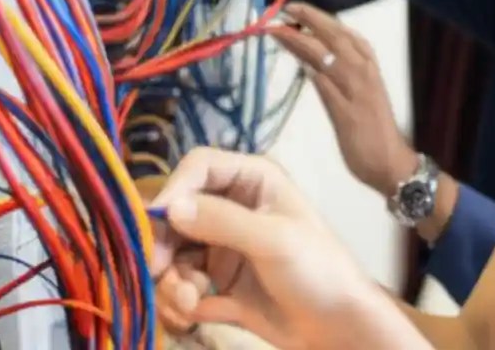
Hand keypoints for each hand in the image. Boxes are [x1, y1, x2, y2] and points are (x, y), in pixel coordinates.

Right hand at [149, 148, 370, 348]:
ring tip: (188, 300)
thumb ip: (222, 221)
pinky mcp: (217, 285)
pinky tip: (195, 314)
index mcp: (253, 182)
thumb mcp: (273, 239)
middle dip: (164, 243)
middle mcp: (233, 209)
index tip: (156, 221)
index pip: (200, 167)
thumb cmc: (317, 270)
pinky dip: (180, 300)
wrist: (338, 327)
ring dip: (172, 278)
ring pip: (174, 254)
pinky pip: (181, 286)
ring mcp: (223, 248)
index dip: (174, 188)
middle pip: (176, 213)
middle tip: (158, 270)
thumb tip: (170, 208)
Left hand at [273, 3, 417, 195]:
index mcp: (369, 64)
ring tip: (276, 31)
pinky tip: (296, 62)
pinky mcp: (347, 114)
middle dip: (307, 20)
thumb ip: (335, 76)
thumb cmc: (373, 128)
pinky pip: (327, 87)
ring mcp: (357, 92)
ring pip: (327, 57)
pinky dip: (312, 72)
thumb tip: (308, 60)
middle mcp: (364, 72)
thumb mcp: (357, 94)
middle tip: (282, 9)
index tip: (294, 8)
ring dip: (301, 41)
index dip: (317, 17)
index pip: (342, 32)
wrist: (390, 162)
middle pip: (334, 37)